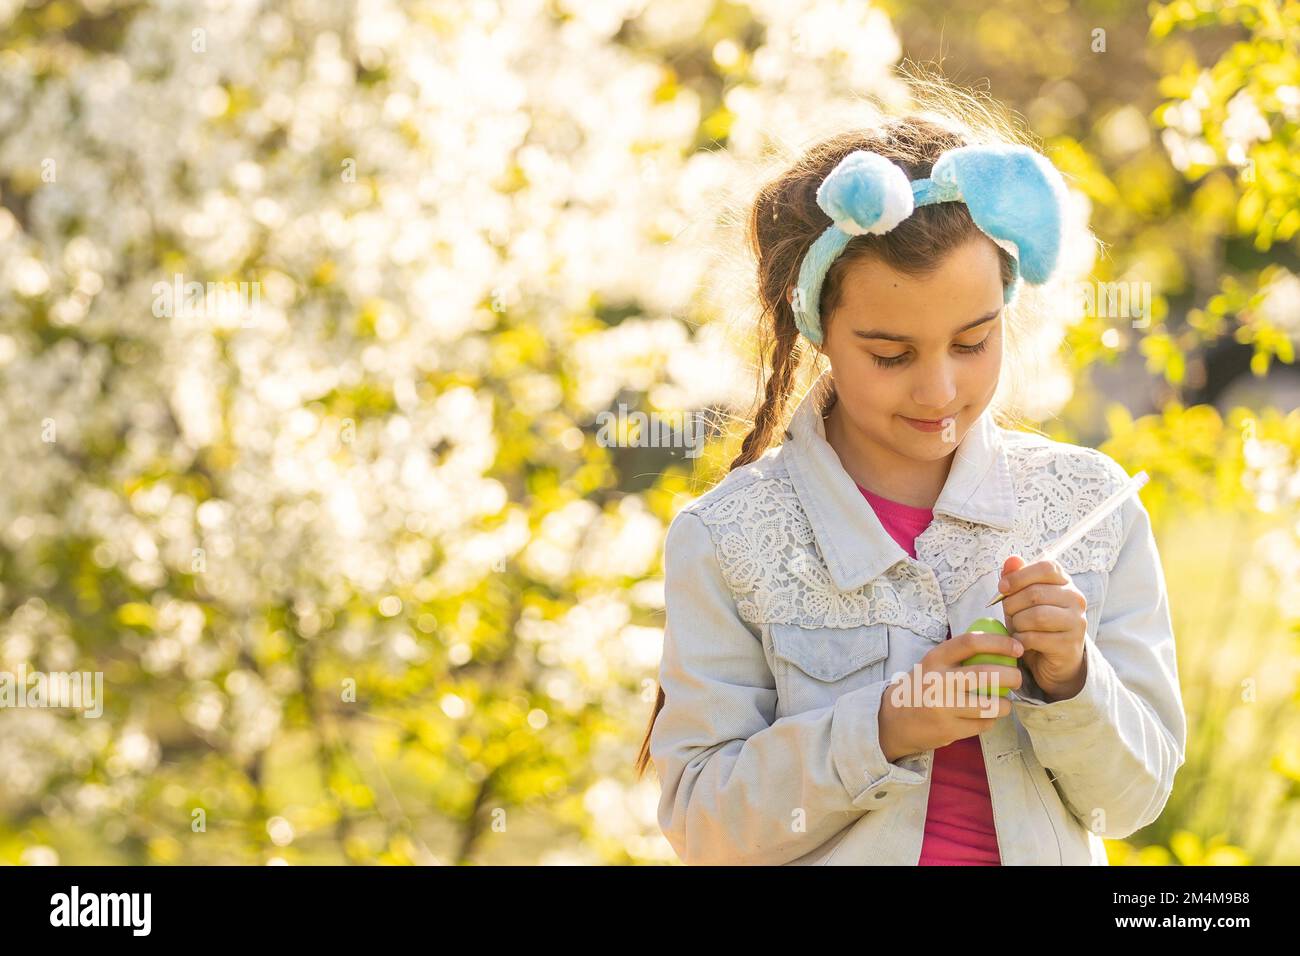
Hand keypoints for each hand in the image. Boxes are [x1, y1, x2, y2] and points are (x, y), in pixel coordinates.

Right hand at [878, 629, 1022, 759]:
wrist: (893, 720)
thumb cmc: (921, 687)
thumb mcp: (931, 664)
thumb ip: (958, 656)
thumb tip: (1000, 644)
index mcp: (935, 658)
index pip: (971, 642)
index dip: (999, 643)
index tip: (1017, 647)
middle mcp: (938, 680)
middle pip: (987, 674)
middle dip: (1012, 676)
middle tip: (1017, 678)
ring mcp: (943, 707)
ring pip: (991, 704)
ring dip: (1005, 704)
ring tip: (1004, 703)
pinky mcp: (949, 730)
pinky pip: (983, 724)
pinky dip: (991, 720)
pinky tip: (986, 716)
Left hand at [997, 556, 1087, 700]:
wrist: (1053, 659)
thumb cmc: (1035, 624)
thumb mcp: (1021, 599)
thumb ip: (1016, 578)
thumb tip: (1011, 560)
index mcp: (1065, 582)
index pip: (1046, 567)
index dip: (1019, 576)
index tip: (1002, 587)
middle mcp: (1075, 599)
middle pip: (1035, 593)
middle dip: (1012, 604)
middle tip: (1009, 614)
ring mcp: (1076, 622)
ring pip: (1036, 616)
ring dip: (1017, 623)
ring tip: (1017, 628)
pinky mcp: (1069, 644)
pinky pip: (1035, 638)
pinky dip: (1020, 640)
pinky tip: (1022, 642)